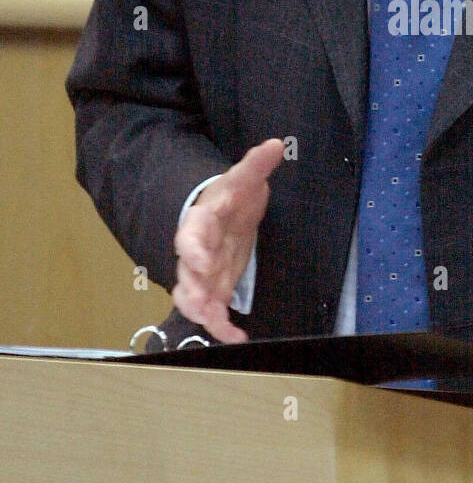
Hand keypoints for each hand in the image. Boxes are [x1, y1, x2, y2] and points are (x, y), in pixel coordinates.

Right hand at [172, 138, 284, 342]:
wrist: (227, 209)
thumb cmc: (232, 194)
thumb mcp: (245, 178)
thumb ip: (257, 164)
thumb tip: (275, 145)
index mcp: (200, 221)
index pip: (190, 235)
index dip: (194, 251)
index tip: (203, 263)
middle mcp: (197, 250)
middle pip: (187, 273)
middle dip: (193, 291)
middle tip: (203, 306)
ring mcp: (204, 272)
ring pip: (193, 295)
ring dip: (203, 312)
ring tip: (218, 325)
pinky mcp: (215, 286)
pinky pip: (213, 309)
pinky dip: (222, 325)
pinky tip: (236, 337)